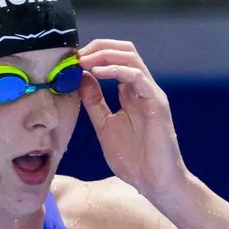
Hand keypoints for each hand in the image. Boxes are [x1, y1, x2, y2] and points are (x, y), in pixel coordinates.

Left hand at [77, 40, 188, 203]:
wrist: (154, 182)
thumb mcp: (104, 126)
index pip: (115, 59)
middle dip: (99, 47)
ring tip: (83, 61)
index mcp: (131, 93)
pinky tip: (97, 73)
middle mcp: (143, 88)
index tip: (71, 61)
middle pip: (125, 50)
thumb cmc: (134, 159)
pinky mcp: (157, 103)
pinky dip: (116, 70)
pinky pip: (137, 76)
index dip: (93, 54)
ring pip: (131, 57)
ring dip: (104, 54)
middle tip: (77, 55)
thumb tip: (82, 78)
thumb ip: (94, 102)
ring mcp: (151, 94)